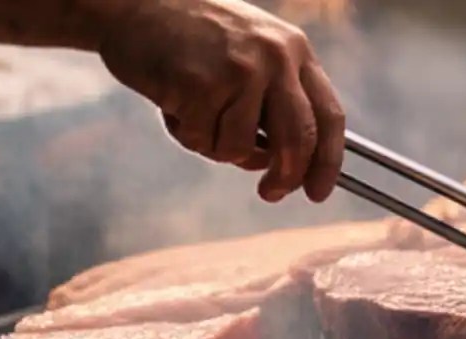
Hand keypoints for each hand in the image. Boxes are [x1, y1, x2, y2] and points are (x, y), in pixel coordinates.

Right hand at [95, 0, 343, 201]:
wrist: (135, 2)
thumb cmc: (193, 37)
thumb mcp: (252, 52)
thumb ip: (275, 100)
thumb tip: (285, 164)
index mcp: (295, 51)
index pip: (329, 117)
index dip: (328, 162)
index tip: (318, 192)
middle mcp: (275, 58)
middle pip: (299, 140)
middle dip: (286, 177)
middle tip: (270, 193)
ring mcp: (239, 70)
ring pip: (244, 148)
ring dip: (218, 148)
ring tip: (196, 114)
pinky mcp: (201, 84)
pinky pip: (204, 140)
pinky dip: (187, 134)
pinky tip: (173, 102)